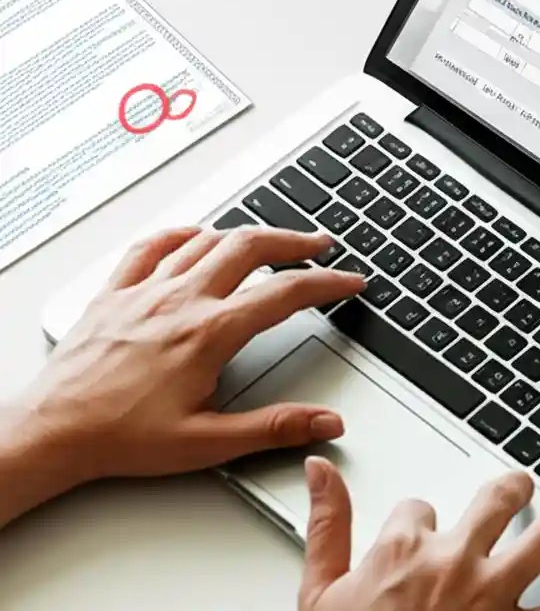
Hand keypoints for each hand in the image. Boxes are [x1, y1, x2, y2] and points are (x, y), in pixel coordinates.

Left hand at [19, 226, 365, 483]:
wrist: (53, 431)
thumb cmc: (120, 437)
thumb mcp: (208, 443)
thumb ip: (274, 428)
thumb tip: (325, 421)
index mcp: (209, 334)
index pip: (285, 293)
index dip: (327, 283)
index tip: (348, 281)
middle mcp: (180, 301)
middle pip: (250, 247)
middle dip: (294, 241)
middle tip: (319, 244)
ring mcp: (146, 292)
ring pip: (206, 240)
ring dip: (246, 234)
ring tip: (269, 239)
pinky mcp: (115, 294)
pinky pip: (151, 247)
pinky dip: (181, 234)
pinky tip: (194, 235)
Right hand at [299, 458, 539, 610]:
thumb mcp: (320, 594)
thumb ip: (326, 526)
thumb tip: (320, 470)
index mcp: (403, 550)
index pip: (417, 507)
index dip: (419, 518)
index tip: (420, 530)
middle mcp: (455, 563)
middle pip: (499, 500)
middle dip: (513, 489)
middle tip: (521, 488)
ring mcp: (493, 597)